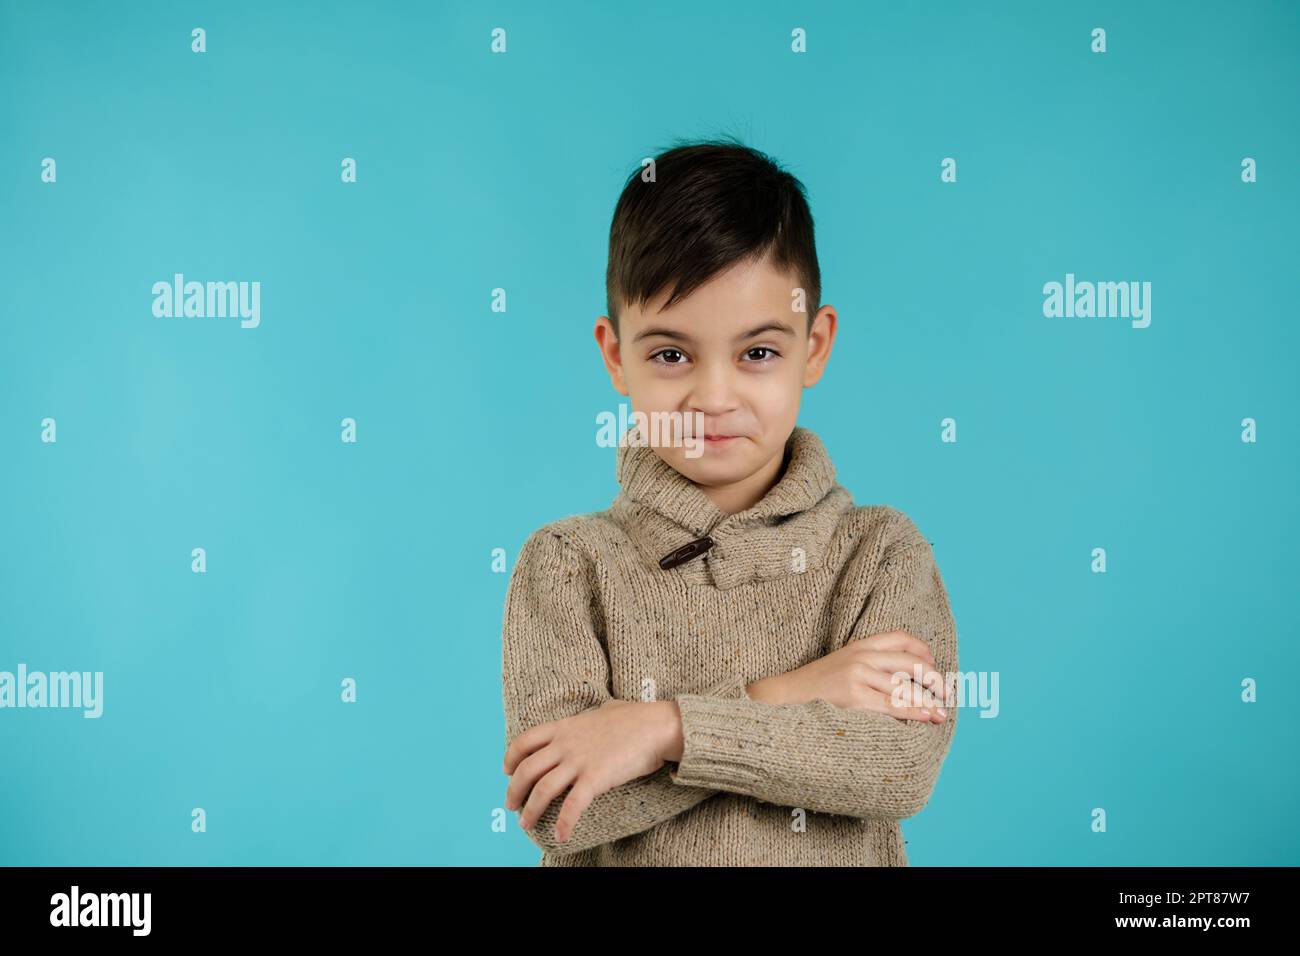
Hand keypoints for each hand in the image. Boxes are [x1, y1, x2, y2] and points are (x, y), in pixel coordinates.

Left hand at [502, 699, 673, 842]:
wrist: (656, 725)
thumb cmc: (635, 717)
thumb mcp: (605, 711)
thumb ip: (593, 716)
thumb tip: (598, 714)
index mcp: (565, 727)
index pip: (525, 741)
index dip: (511, 758)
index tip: (507, 771)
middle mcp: (566, 744)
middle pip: (527, 769)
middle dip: (514, 790)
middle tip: (511, 805)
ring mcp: (579, 761)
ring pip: (543, 789)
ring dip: (530, 810)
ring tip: (525, 824)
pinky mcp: (596, 778)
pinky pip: (573, 805)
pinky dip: (564, 823)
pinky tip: (560, 835)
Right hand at [747, 630, 952, 721]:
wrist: (789, 694)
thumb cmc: (821, 685)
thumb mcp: (847, 666)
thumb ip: (874, 669)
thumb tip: (911, 686)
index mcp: (861, 645)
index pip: (900, 638)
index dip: (922, 650)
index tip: (934, 665)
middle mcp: (862, 656)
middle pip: (910, 662)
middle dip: (933, 678)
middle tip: (946, 692)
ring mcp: (858, 675)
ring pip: (904, 687)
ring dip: (927, 701)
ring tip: (941, 713)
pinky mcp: (854, 696)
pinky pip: (892, 705)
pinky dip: (914, 712)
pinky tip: (926, 717)